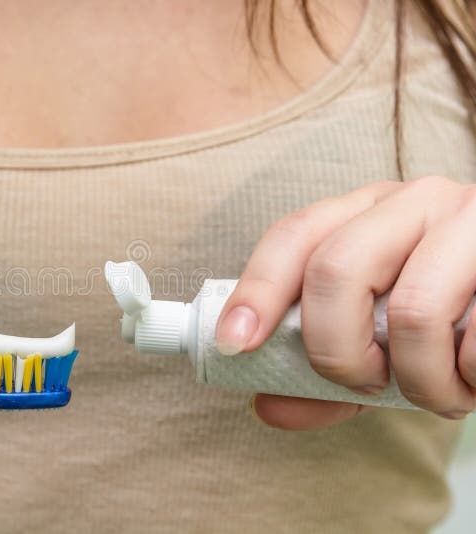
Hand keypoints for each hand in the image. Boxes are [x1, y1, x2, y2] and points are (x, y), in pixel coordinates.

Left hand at [216, 176, 475, 428]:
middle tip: (365, 385)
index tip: (234, 345)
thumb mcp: (378, 340)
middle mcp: (412, 202)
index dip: (257, 291)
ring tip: (438, 395)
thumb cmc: (445, 317)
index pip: (293, 237)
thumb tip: (266, 406)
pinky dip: (472, 379)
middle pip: (335, 270)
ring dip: (419, 381)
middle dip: (336, 352)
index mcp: (363, 213)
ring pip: (413, 311)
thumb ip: (322, 375)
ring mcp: (468, 220)